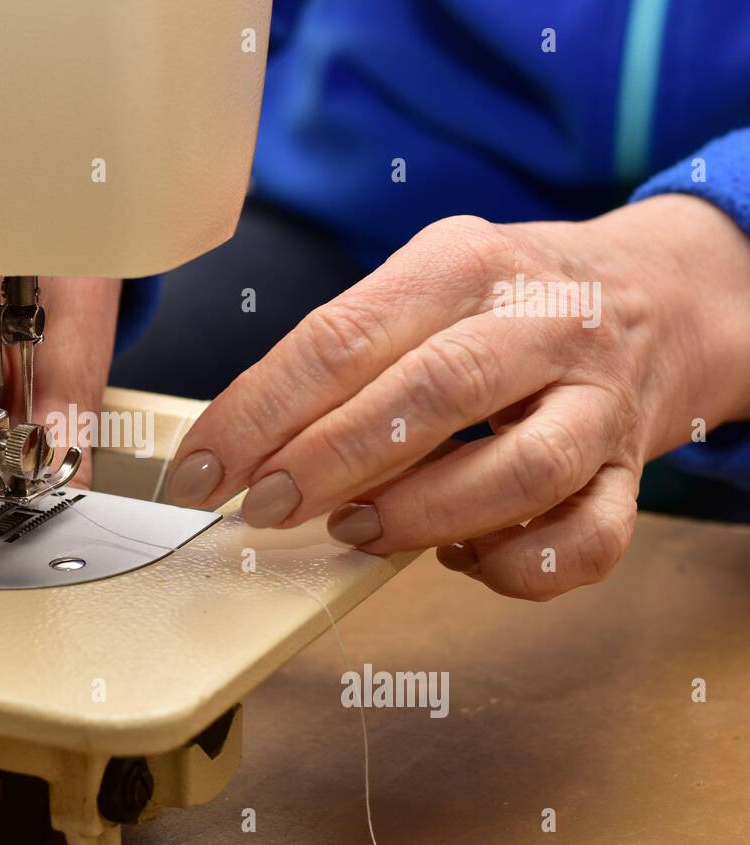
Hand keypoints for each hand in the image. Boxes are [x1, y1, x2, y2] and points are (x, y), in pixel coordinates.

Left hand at [166, 195, 749, 599]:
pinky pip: (585, 540)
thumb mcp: (422, 285)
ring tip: (351, 531)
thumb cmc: (502, 305)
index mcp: (462, 265)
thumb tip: (243, 447)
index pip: (341, 338)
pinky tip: (457, 558)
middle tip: (262, 509)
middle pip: (428, 394)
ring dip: (418, 515)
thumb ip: (344, 354)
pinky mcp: (631, 471)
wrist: (656, 298)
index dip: (257, 414)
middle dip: (326, 462)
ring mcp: (596, 400)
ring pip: (518, 471)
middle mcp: (540, 323)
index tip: (201, 472)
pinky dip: (513, 566)